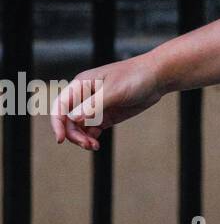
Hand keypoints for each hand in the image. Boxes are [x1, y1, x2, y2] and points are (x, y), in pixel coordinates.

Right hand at [51, 53, 166, 151]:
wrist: (158, 77)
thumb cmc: (135, 77)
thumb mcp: (115, 91)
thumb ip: (94, 105)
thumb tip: (72, 118)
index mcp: (81, 85)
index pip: (60, 106)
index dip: (57, 123)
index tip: (61, 139)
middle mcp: (84, 96)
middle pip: (68, 121)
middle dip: (73, 134)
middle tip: (87, 144)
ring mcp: (95, 107)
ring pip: (78, 128)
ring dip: (82, 139)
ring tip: (93, 146)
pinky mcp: (106, 115)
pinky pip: (91, 130)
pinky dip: (90, 138)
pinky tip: (96, 144)